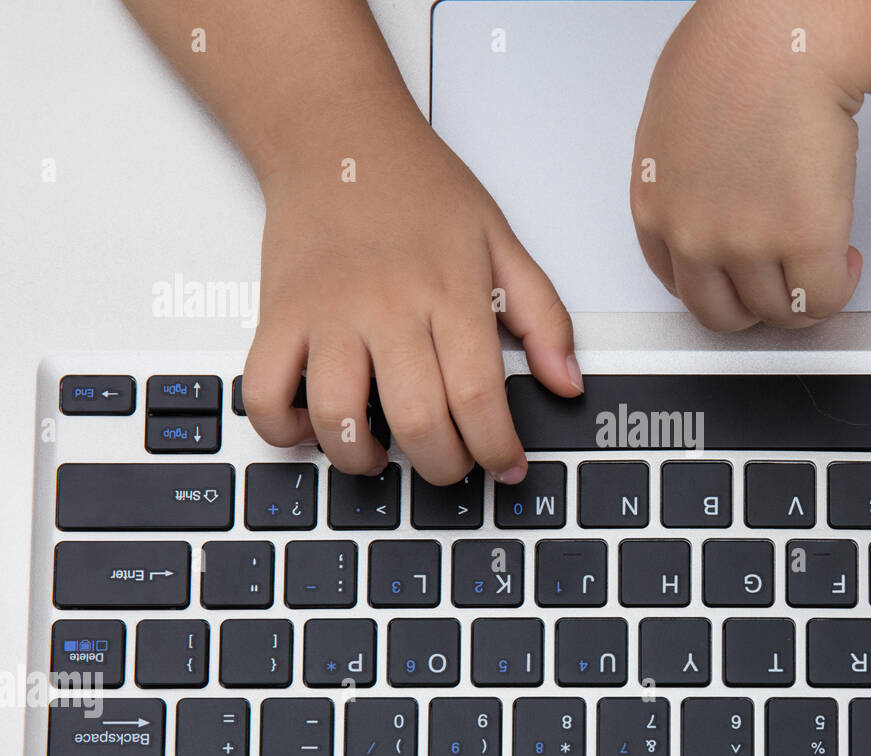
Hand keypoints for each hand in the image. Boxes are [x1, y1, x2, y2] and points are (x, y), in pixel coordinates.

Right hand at [241, 119, 582, 484]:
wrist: (337, 135)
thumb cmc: (419, 187)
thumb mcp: (501, 241)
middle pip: (417, 421)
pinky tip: (314, 429)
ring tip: (385, 455)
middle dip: (443, 467)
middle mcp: (388, 307)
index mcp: (450, 292)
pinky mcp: (278, 315)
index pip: (477, 396)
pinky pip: (264, 391)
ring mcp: (328, 314)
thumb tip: (567, 382)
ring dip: (364, 460)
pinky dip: (282, 428)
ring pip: (338, 418)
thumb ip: (543, 316)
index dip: (496, 449)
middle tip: (453, 465)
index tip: (506, 467)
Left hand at [630, 0, 863, 329]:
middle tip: (783, 282)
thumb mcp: (673, 121)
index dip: (718, 285)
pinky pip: (820, 299)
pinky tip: (844, 260)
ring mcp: (743, 242)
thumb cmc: (735, 50)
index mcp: (655, 205)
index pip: (677, 282)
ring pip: (775, 312)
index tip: (741, 277)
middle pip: (722, 312)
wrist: (784, 33)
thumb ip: (684, 176)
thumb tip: (712, 195)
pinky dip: (837, 289)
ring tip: (821, 265)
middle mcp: (691, 233)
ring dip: (801, 298)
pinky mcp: (801, 240)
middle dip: (757, 305)